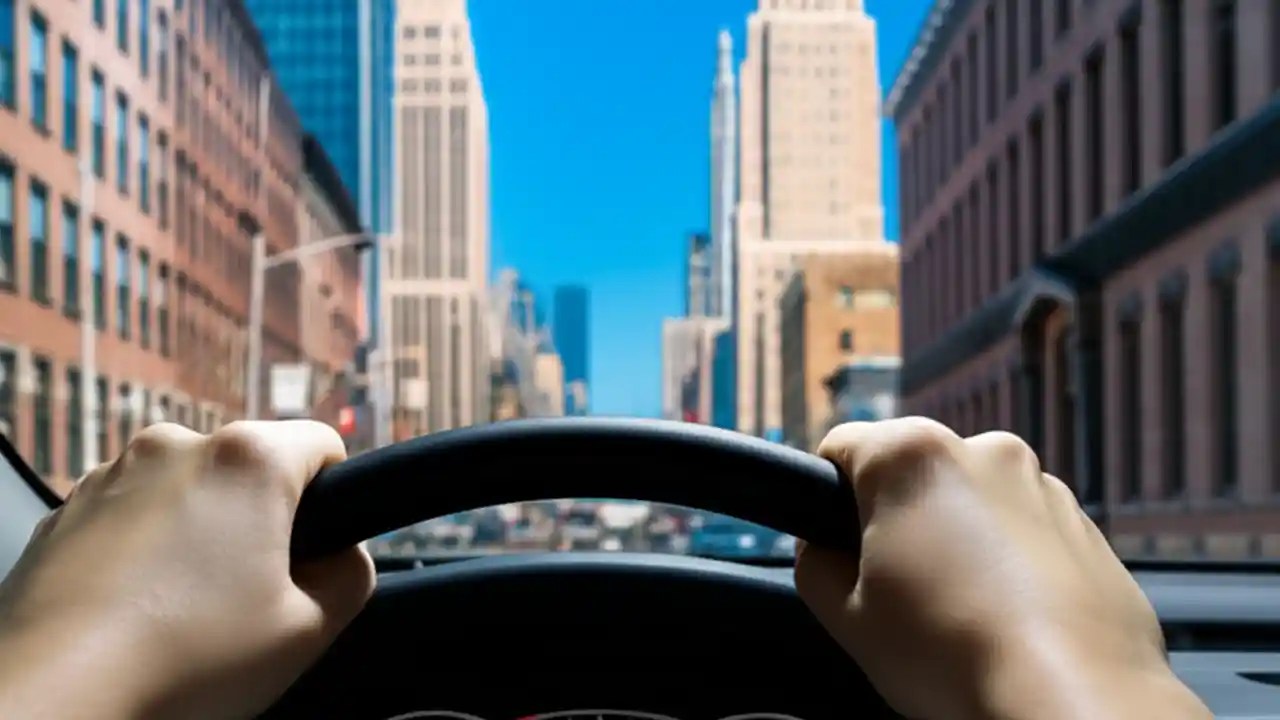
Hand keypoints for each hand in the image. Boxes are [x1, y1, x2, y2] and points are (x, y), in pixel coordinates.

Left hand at [0, 421, 374, 719]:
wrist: (49, 703)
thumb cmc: (181, 664)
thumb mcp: (310, 629)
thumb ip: (352, 575)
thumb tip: (342, 558)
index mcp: (247, 460)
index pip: (323, 446)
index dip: (334, 502)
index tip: (313, 556)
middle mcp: (176, 446)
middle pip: (250, 470)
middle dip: (260, 524)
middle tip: (251, 600)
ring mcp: (112, 474)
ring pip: (189, 494)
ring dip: (199, 538)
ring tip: (187, 615)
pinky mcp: (65, 511)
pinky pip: (132, 518)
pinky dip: (145, 554)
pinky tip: (140, 615)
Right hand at [795, 418, 1210, 719]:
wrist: (1073, 701)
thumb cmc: (951, 654)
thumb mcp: (845, 615)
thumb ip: (816, 564)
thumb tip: (825, 550)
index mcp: (912, 457)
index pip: (840, 449)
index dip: (827, 501)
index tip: (841, 552)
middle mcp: (983, 450)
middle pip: (914, 473)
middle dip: (901, 520)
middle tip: (900, 592)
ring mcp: (1044, 485)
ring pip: (973, 502)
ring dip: (959, 539)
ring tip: (961, 613)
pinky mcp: (1087, 527)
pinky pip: (1027, 533)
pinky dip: (1012, 563)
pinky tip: (1009, 619)